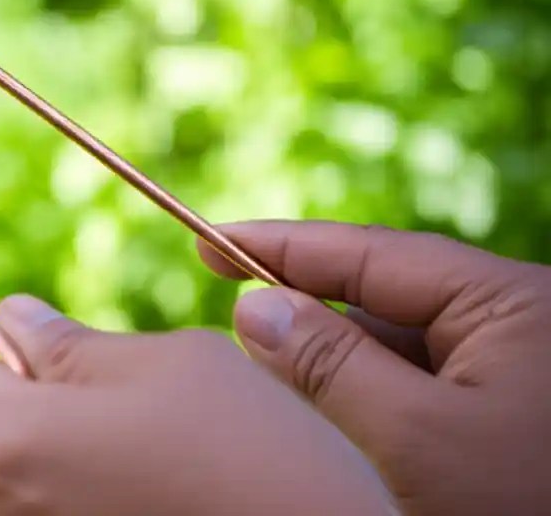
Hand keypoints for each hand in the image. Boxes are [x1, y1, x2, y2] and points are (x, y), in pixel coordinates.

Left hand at [0, 295, 399, 515]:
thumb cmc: (258, 461)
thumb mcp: (176, 366)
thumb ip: (74, 343)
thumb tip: (14, 317)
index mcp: (8, 445)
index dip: (2, 372)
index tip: (64, 375)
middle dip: (45, 426)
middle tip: (142, 430)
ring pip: (30, 497)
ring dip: (76, 479)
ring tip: (169, 482)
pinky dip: (99, 514)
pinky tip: (169, 513)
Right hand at [201, 221, 550, 515]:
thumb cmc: (521, 508)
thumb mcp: (414, 438)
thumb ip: (329, 363)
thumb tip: (254, 309)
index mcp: (511, 301)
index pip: (373, 253)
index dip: (281, 245)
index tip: (208, 240)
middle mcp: (518, 322)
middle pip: (383, 298)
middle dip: (305, 309)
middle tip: (229, 318)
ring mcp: (515, 369)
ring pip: (397, 347)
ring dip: (335, 364)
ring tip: (271, 376)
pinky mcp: (505, 413)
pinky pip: (419, 386)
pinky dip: (366, 397)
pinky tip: (327, 416)